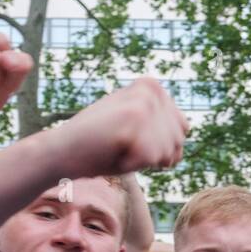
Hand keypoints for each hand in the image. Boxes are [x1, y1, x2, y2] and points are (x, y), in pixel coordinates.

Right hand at [60, 79, 188, 178]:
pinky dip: (134, 165)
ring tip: (118, 147)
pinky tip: (114, 152)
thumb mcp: (135, 126)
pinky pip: (153, 159)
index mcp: (152, 86)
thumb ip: (161, 121)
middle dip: (153, 155)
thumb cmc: (100, 145)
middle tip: (121, 145)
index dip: (158, 147)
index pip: (182, 131)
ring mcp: (143, 103)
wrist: (62, 151)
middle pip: (178, 142)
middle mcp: (152, 89)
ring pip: (168, 152)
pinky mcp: (135, 119)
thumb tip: (188, 127)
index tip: (128, 139)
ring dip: (144, 160)